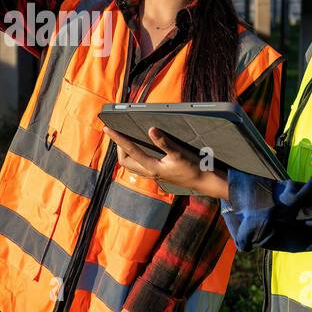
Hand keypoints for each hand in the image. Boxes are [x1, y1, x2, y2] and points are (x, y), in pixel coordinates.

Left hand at [101, 126, 227, 198]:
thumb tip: (151, 130)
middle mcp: (149, 173)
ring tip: (125, 139)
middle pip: (124, 161)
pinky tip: (139, 149)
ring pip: (131, 165)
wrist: (204, 182)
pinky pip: (139, 166)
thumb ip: (164, 142)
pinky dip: (134, 157)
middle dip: (119, 147)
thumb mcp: (179, 153)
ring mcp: (153, 175)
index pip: (129, 151)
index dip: (117, 139)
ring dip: (125, 152)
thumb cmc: (193, 168)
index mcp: (152, 167)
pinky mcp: (157, 174)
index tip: (107, 129)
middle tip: (118, 133)